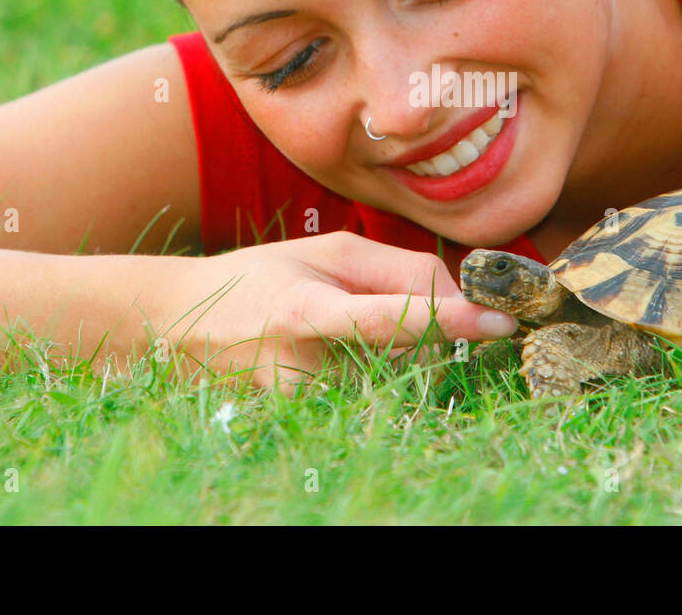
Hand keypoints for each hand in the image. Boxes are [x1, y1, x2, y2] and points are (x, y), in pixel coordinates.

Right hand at [154, 231, 517, 392]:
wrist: (181, 324)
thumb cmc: (263, 278)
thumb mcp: (329, 252)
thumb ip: (398, 270)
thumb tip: (456, 298)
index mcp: (305, 312)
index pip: (390, 319)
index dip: (449, 320)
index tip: (500, 321)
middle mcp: (304, 369)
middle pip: (408, 352)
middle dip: (424, 324)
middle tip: (375, 301)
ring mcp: (304, 409)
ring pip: (398, 375)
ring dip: (400, 349)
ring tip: (342, 328)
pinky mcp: (306, 428)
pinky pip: (377, 394)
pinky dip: (378, 370)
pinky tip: (336, 355)